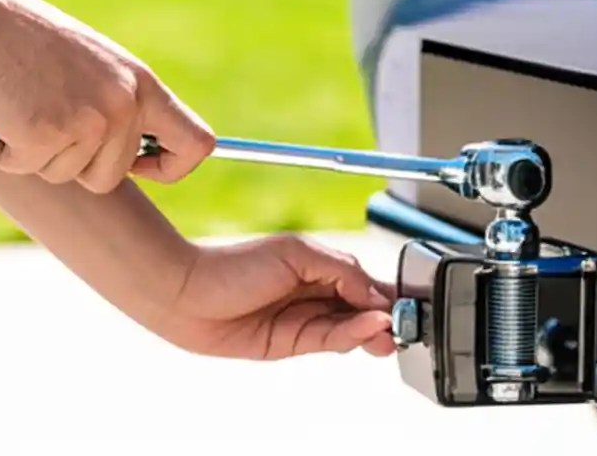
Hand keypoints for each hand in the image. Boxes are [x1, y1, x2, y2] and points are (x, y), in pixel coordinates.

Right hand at [0, 0, 215, 192]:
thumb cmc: (26, 39)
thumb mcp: (94, 67)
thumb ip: (119, 105)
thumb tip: (133, 158)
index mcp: (142, 84)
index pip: (195, 144)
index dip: (170, 167)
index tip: (139, 165)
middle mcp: (125, 103)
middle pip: (111, 176)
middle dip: (73, 161)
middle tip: (44, 115)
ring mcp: (90, 120)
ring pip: (66, 175)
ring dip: (36, 153)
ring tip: (22, 104)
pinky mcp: (47, 133)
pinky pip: (27, 168)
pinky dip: (6, 151)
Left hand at [156, 235, 396, 359]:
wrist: (188, 295)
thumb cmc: (233, 265)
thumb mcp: (297, 253)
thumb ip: (340, 270)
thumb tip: (372, 294)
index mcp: (320, 265)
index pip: (364, 281)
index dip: (386, 292)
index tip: (407, 301)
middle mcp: (315, 293)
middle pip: (362, 307)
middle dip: (385, 315)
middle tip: (406, 322)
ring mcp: (304, 319)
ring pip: (350, 327)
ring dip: (372, 328)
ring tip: (388, 329)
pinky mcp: (292, 343)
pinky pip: (330, 341)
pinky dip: (352, 335)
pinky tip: (368, 329)